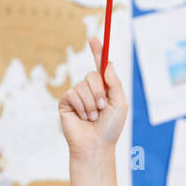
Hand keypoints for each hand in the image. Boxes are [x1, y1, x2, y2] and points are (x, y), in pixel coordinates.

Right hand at [60, 37, 125, 185]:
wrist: (96, 146)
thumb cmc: (110, 128)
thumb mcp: (120, 104)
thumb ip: (115, 83)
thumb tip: (108, 63)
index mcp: (104, 89)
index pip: (100, 67)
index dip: (98, 52)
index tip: (95, 39)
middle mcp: (90, 90)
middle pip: (92, 75)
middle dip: (100, 92)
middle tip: (103, 108)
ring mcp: (77, 95)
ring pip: (83, 86)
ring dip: (91, 103)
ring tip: (93, 117)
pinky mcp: (65, 102)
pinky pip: (72, 93)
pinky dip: (81, 106)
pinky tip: (83, 117)